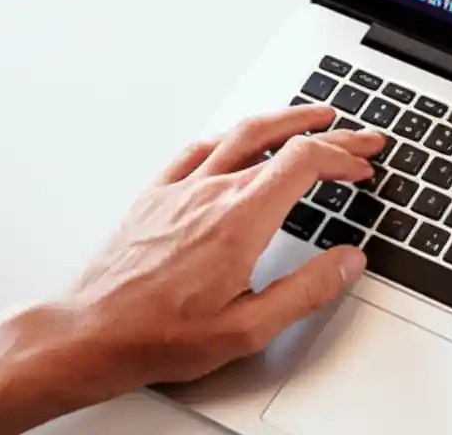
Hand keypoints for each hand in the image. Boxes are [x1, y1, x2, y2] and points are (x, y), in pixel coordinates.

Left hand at [0, 106, 382, 434]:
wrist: (90, 334)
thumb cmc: (160, 335)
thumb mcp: (248, 329)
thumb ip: (307, 292)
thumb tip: (348, 262)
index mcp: (239, 221)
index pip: (304, 162)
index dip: (343, 157)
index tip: (362, 167)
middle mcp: (211, 193)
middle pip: (281, 142)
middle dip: (331, 134)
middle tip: (362, 137)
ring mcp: (181, 189)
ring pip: (241, 135)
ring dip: (285, 121)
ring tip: (313, 117)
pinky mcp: (155, 195)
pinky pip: (198, 150)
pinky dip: (231, 136)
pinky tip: (239, 139)